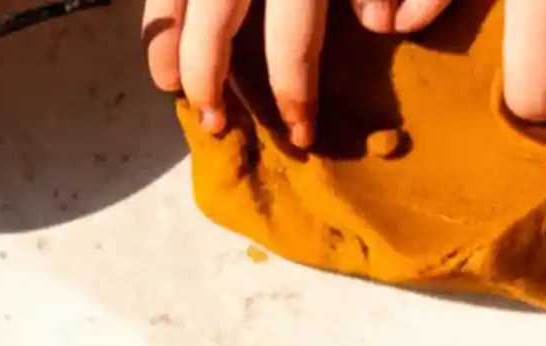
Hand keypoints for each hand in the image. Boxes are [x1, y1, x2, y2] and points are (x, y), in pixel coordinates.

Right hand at [142, 0, 454, 149]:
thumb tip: (383, 24)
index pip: (293, 36)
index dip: (291, 91)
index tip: (300, 133)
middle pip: (217, 16)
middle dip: (208, 75)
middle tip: (215, 123)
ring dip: (166, 35)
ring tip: (166, 83)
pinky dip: (162, 3)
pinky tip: (161, 30)